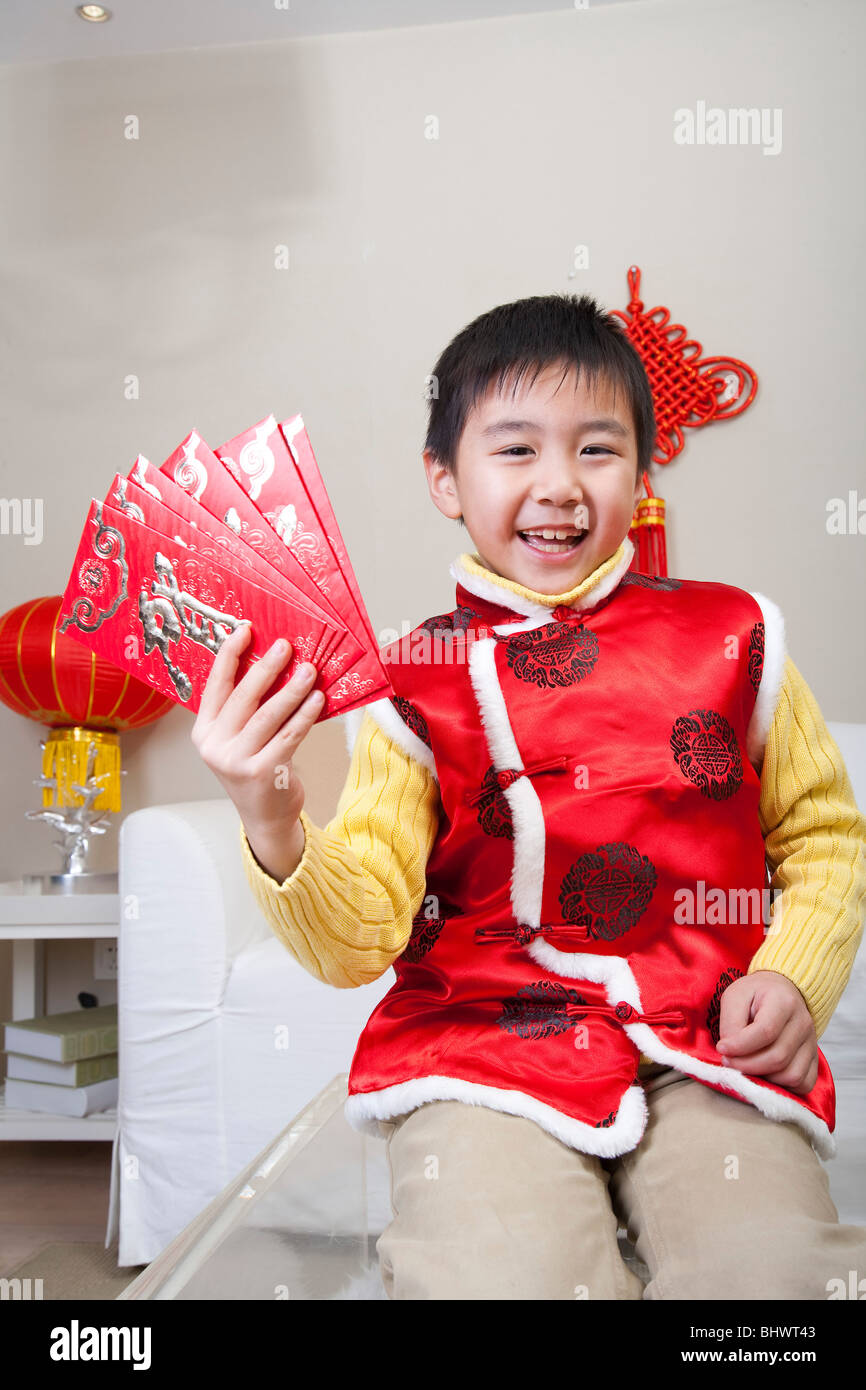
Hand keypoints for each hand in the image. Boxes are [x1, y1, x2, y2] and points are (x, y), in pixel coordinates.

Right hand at [190, 624, 324, 840]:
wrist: (265, 816)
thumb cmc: (256, 768)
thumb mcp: (239, 738)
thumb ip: (246, 708)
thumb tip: (272, 662)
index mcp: (204, 731)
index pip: (215, 685)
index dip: (230, 655)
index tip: (246, 630)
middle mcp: (215, 746)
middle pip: (243, 697)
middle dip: (266, 667)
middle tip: (286, 646)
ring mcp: (236, 761)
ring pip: (268, 715)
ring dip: (291, 689)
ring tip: (309, 670)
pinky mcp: (261, 773)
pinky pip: (288, 735)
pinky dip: (304, 715)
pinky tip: (317, 699)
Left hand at [715, 969, 818, 1094]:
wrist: (781, 992)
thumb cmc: (755, 994)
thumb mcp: (736, 996)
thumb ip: (731, 1023)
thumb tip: (730, 1051)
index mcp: (784, 1001)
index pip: (765, 1032)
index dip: (740, 1046)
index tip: (722, 1048)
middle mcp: (803, 1023)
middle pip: (778, 1057)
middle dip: (747, 1065)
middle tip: (728, 1061)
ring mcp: (812, 1043)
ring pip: (791, 1075)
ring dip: (763, 1078)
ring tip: (746, 1066)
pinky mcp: (814, 1058)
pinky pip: (803, 1084)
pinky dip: (783, 1086)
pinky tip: (765, 1074)